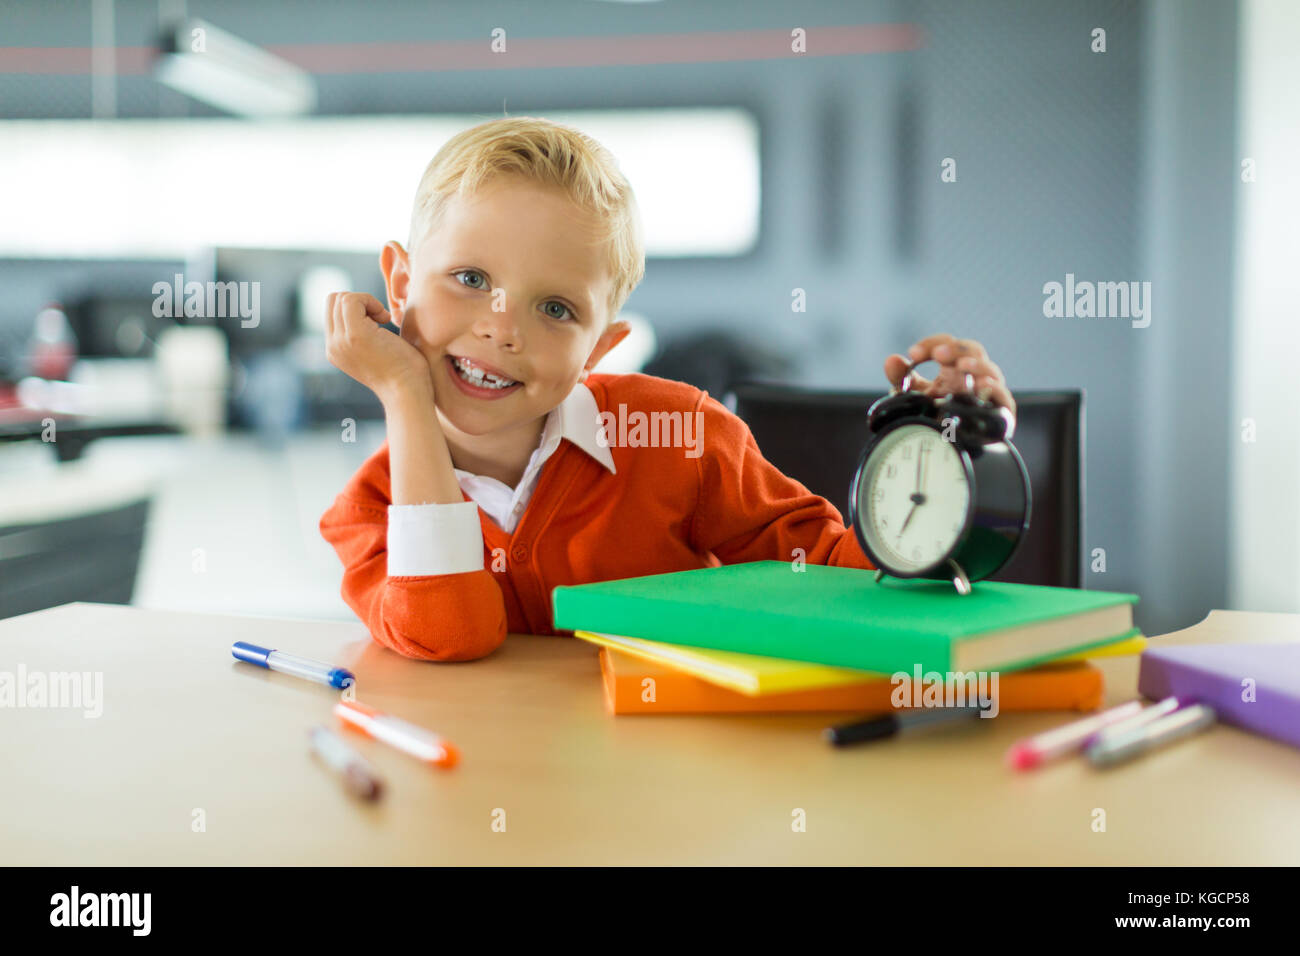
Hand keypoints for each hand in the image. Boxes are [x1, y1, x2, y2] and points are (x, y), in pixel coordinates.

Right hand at [324, 292, 432, 402]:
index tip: (378, 321)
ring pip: (341, 298)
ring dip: (366, 301)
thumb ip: (363, 336)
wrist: (408, 392)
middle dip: (359, 301)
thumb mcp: (375, 352)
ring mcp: (340, 341)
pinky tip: (386, 318)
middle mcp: (332, 346)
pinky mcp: (354, 335)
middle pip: (333, 301)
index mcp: (335, 349)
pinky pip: (351, 299)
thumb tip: (370, 315)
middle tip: (381, 318)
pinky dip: (370, 301)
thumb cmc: (403, 372)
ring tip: (383, 319)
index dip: (356, 306)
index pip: (332, 311)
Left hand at [883, 333, 1015, 421]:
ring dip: (978, 365)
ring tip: (962, 365)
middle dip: (957, 349)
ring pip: (991, 371)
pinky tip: (981, 386)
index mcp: (954, 366)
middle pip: (973, 351)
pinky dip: (994, 389)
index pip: (947, 344)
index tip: (914, 354)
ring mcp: (988, 392)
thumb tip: (891, 360)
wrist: (951, 446)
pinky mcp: (1000, 413)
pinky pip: (1004, 398)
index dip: (932, 344)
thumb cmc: (937, 415)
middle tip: (938, 354)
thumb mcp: (916, 394)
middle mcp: (974, 375)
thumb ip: (901, 378)